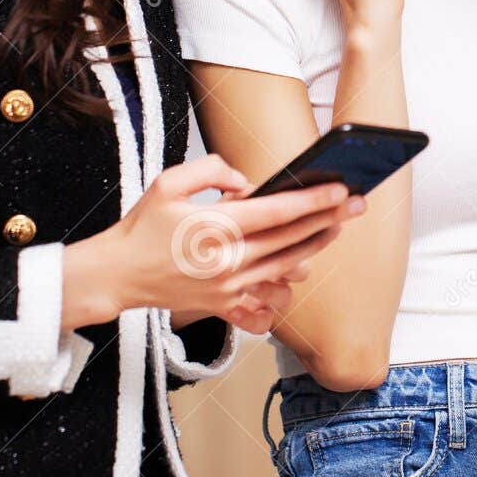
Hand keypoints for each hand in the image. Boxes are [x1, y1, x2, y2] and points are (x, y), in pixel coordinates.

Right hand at [63, 154, 363, 328]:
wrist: (119, 275)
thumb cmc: (143, 227)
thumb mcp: (169, 182)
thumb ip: (212, 170)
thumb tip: (247, 181)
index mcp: (215, 228)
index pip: (278, 212)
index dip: (314, 201)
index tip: (341, 190)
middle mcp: (227, 262)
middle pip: (292, 240)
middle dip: (329, 220)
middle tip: (357, 204)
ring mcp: (229, 289)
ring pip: (289, 268)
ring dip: (314, 248)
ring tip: (332, 230)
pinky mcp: (226, 306)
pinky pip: (269, 300)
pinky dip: (287, 286)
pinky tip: (297, 270)